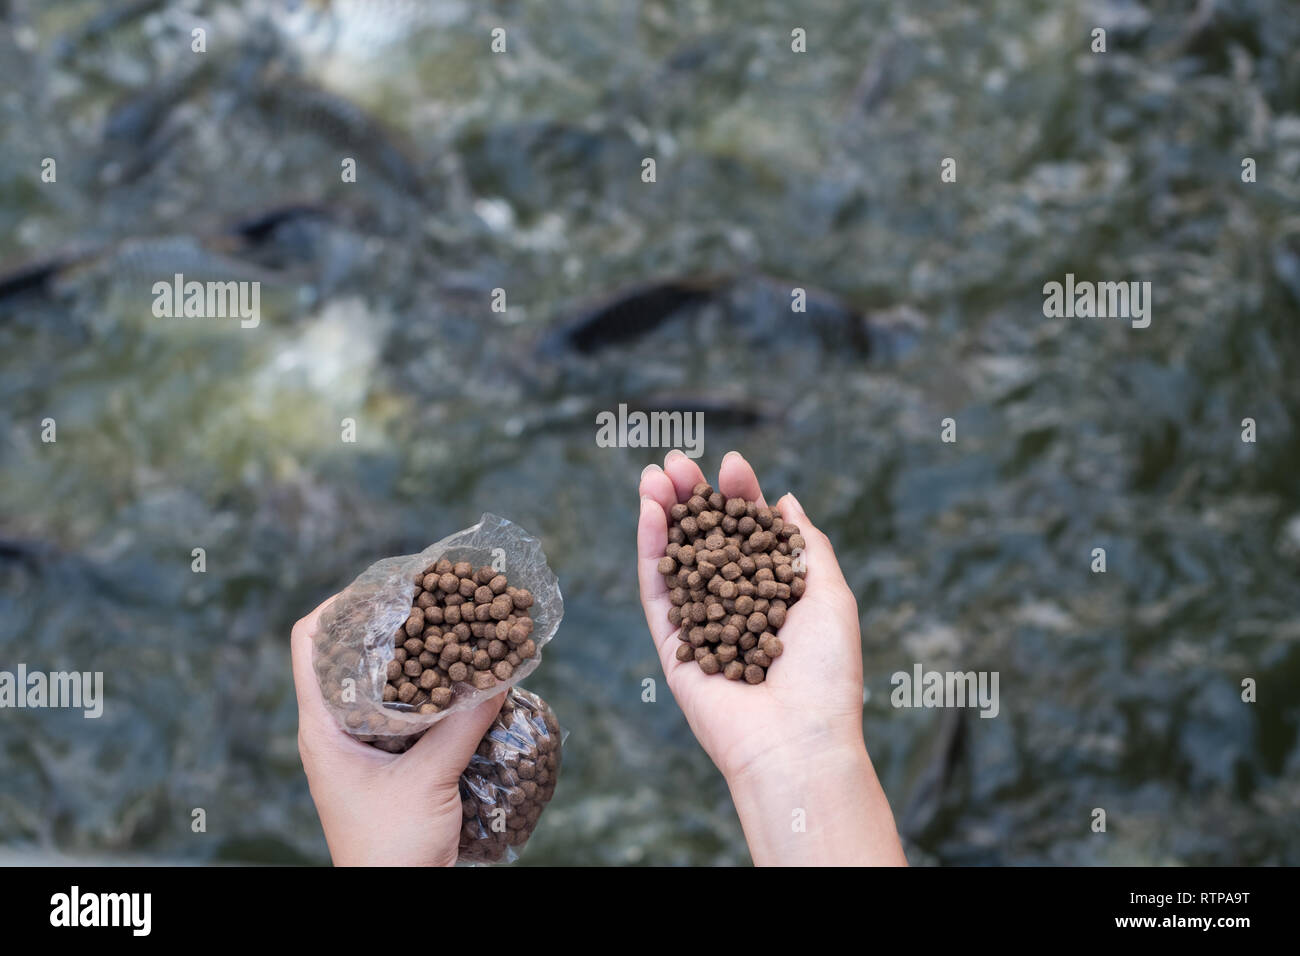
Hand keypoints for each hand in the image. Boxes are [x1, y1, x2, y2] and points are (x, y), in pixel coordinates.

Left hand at [290, 596, 504, 865]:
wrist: (398, 905)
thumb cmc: (391, 851)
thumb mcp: (429, 781)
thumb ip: (462, 725)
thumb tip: (499, 675)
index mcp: (321, 728)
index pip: (308, 643)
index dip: (338, 604)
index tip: (385, 583)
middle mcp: (335, 731)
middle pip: (347, 655)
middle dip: (390, 624)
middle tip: (432, 599)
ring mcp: (360, 748)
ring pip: (380, 684)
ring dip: (414, 658)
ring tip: (452, 630)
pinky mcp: (388, 765)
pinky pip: (406, 714)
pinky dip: (432, 692)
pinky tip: (464, 682)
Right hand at [637, 450, 905, 864]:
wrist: (796, 740)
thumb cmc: (827, 673)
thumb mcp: (831, 594)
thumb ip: (806, 546)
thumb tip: (786, 501)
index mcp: (776, 596)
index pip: (751, 535)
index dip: (740, 498)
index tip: (732, 463)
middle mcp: (736, 607)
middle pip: (707, 541)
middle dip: (692, 498)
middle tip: (677, 459)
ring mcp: (701, 625)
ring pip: (677, 559)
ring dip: (663, 514)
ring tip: (654, 473)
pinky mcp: (672, 646)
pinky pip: (657, 591)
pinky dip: (651, 550)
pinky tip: (648, 512)